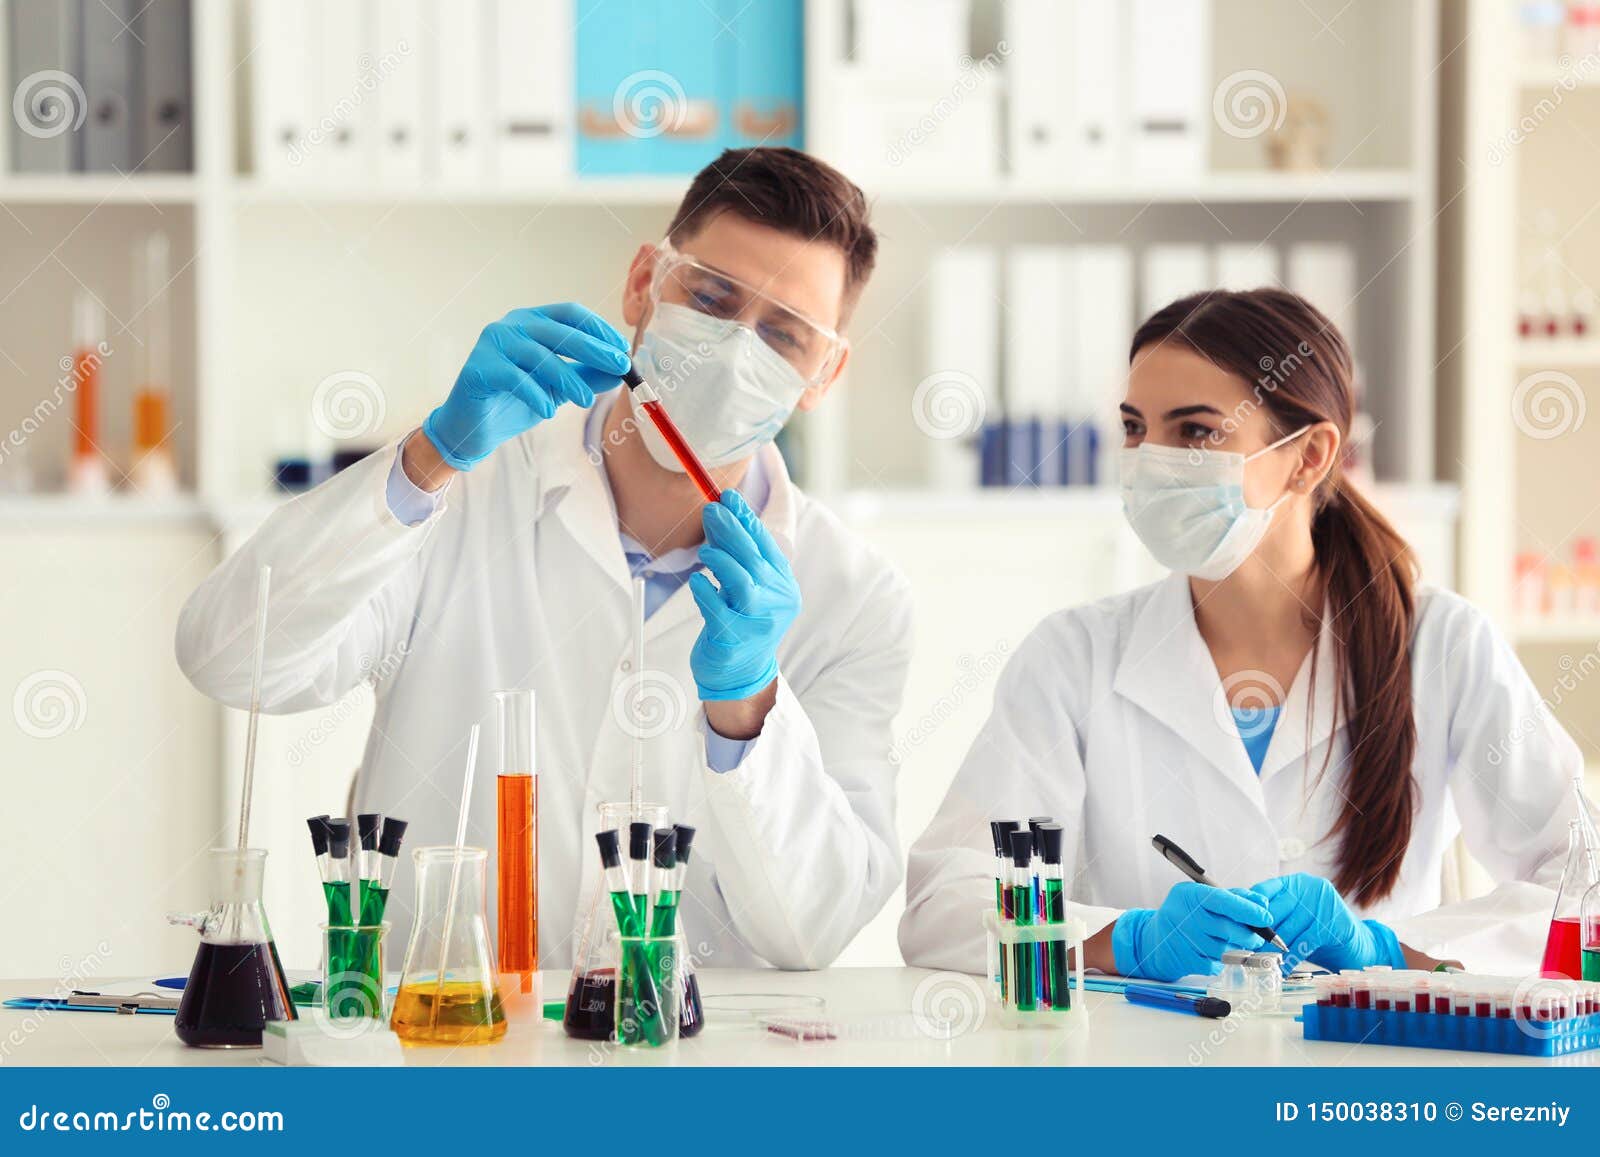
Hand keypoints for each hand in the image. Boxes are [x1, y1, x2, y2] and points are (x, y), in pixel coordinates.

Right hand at [422, 304, 629, 469]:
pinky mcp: (478, 368)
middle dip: (594, 350)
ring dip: (568, 379)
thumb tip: (621, 373)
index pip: (570, 313)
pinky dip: (535, 395)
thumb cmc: (516, 402)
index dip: (599, 328)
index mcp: (531, 321)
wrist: (475, 428)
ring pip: (539, 356)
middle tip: (620, 367)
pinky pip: (514, 378)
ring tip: (586, 401)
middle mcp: (511, 325)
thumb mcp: (559, 389)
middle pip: (559, 332)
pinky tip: (549, 411)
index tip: (623, 349)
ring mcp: (492, 344)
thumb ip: (586, 377)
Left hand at [688, 489, 800, 701]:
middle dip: (732, 531)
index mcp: (783, 586)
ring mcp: (759, 623)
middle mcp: (778, 603)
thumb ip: (737, 557)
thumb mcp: (746, 588)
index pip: (766, 545)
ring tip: (705, 552)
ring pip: (743, 583)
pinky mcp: (735, 639)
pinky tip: (697, 582)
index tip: (728, 497)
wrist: (741, 674)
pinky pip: (718, 610)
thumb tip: (720, 516)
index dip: (747, 519)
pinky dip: (705, 593)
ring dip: (722, 561)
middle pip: (754, 560)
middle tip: (711, 509)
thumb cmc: (740, 623)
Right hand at [1111, 882, 1274, 980]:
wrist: (1154, 940)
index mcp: (1189, 895)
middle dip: (1248, 935)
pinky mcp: (1185, 960)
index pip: (1223, 901)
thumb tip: (1262, 902)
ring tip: (1233, 943)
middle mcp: (1183, 916)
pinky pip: (1215, 964)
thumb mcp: (1203, 896)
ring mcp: (1182, 940)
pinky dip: (1222, 961)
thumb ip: (1234, 897)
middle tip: (1256, 936)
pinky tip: (1214, 952)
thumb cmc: (1185, 915)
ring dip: (1236, 949)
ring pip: (1224, 950)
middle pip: (1227, 930)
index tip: (1266, 917)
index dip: (1248, 910)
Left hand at [1254, 873, 1404, 971]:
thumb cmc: (1317, 934)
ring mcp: (1323, 902)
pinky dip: (1291, 958)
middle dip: (1259, 933)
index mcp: (1296, 882)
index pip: (1264, 890)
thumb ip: (1273, 917)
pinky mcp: (1333, 921)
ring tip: (1260, 962)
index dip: (1249, 909)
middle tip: (1244, 949)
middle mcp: (1309, 887)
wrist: (1356, 947)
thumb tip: (1239, 927)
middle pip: (1274, 910)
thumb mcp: (1294, 919)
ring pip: (1288, 929)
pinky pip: (1304, 942)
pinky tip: (1283, 968)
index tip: (1237, 927)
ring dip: (1273, 949)